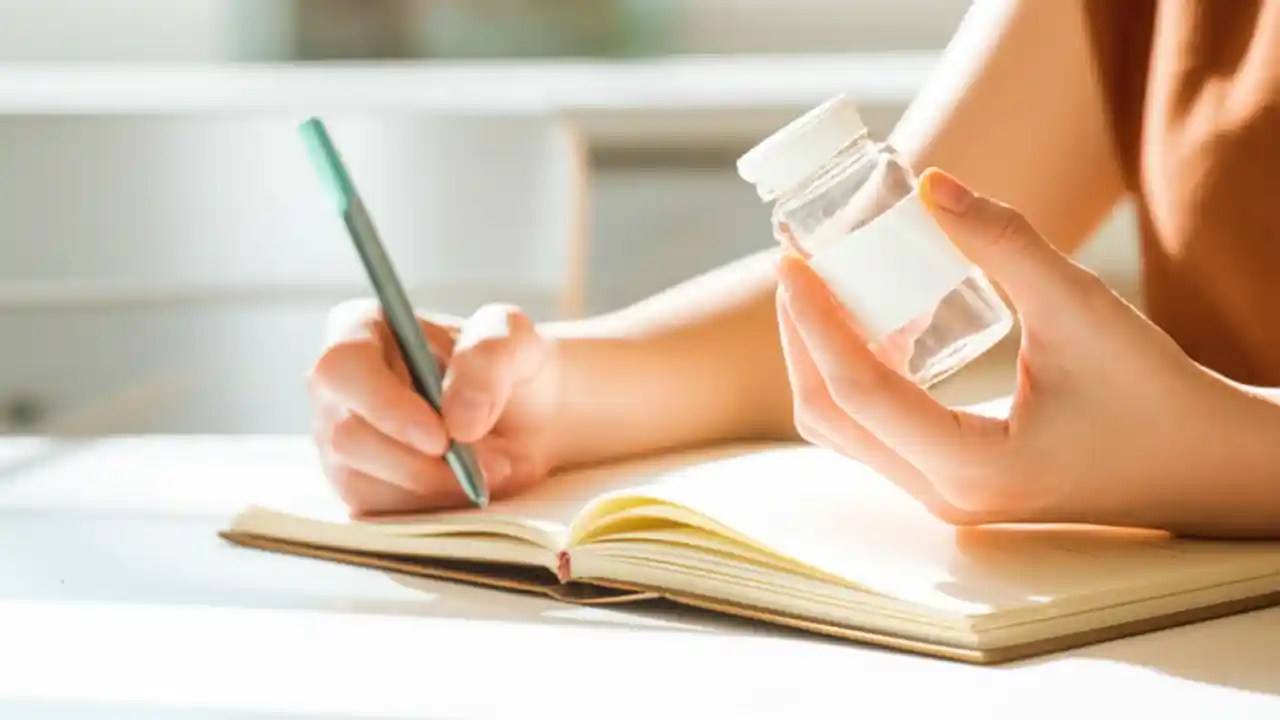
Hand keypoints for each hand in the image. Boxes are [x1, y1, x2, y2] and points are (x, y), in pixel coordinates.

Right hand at [308, 299, 560, 515]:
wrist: (528, 417)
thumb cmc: (510, 367)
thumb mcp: (514, 340)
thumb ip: (488, 359)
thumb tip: (458, 421)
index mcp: (361, 330)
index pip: (344, 369)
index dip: (386, 407)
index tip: (442, 438)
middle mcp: (338, 388)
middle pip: (348, 437)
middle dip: (422, 463)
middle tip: (492, 465)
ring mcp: (339, 441)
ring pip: (361, 482)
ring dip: (434, 489)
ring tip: (494, 473)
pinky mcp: (358, 486)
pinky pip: (378, 513)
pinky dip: (432, 509)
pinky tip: (469, 489)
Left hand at [777, 167, 1279, 532]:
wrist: (1203, 466)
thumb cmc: (1155, 394)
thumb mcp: (1082, 307)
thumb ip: (1006, 243)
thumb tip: (931, 184)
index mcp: (971, 467)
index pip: (857, 391)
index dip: (813, 321)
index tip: (791, 260)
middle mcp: (944, 496)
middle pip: (830, 417)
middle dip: (802, 338)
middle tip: (798, 267)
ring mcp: (942, 498)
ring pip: (845, 430)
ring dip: (824, 358)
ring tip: (831, 287)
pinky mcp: (950, 484)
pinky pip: (875, 432)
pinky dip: (858, 377)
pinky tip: (878, 323)